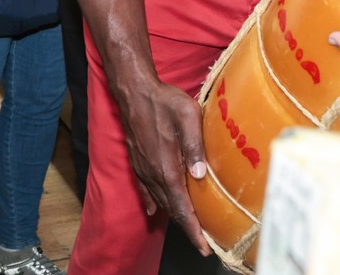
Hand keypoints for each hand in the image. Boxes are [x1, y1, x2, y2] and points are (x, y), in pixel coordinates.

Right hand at [120, 80, 211, 255]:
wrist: (135, 93)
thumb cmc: (165, 101)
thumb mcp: (187, 117)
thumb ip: (194, 146)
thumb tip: (200, 176)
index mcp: (166, 168)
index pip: (181, 207)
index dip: (193, 229)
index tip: (204, 247)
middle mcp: (153, 174)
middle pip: (171, 208)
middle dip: (187, 226)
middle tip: (203, 241)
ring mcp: (143, 169)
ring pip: (160, 200)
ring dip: (174, 214)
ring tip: (188, 225)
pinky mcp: (138, 162)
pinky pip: (147, 189)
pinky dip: (155, 201)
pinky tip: (155, 208)